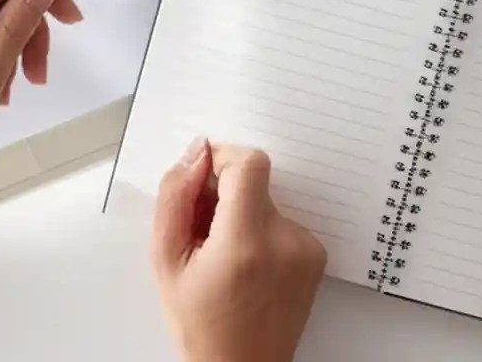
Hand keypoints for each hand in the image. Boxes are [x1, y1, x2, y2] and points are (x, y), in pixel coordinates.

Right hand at [152, 141, 327, 361]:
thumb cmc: (201, 326)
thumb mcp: (165, 261)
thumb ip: (175, 198)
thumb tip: (195, 155)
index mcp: (247, 243)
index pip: (249, 164)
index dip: (221, 158)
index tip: (202, 175)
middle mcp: (286, 242)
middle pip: (255, 182)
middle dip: (222, 194)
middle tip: (201, 231)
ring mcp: (306, 249)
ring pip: (267, 201)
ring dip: (240, 213)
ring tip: (222, 255)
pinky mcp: (315, 255)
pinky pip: (282, 221)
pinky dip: (259, 230)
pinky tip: (244, 264)